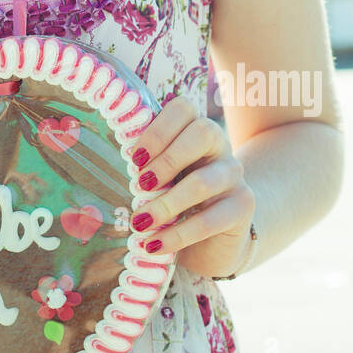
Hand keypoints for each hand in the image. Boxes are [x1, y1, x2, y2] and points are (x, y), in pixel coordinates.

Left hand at [128, 94, 254, 279]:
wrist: (215, 237)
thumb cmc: (176, 197)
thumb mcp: (161, 176)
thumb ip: (145, 164)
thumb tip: (109, 165)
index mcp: (195, 128)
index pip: (184, 108)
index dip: (157, 130)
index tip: (134, 158)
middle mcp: (220, 144)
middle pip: (202, 133)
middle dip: (166, 159)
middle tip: (139, 184)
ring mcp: (234, 174)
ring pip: (203, 181)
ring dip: (166, 203)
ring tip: (140, 222)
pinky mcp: (242, 207)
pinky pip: (210, 220)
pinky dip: (177, 235)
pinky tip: (154, 245)